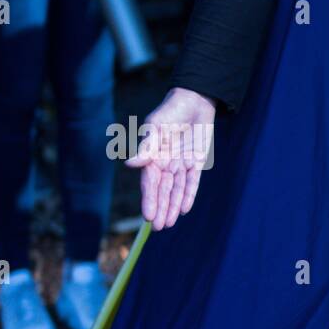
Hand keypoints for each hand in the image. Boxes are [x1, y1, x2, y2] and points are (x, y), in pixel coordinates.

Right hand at [127, 88, 215, 229]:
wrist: (193, 101)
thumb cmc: (169, 112)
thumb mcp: (156, 127)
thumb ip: (147, 147)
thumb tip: (132, 165)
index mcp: (152, 156)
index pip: (150, 182)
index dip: (149, 199)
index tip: (148, 216)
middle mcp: (165, 163)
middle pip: (163, 190)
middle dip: (160, 208)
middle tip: (158, 227)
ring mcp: (181, 164)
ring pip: (177, 189)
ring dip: (173, 206)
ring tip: (169, 224)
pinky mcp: (196, 162)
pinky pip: (192, 181)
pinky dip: (188, 194)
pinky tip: (184, 209)